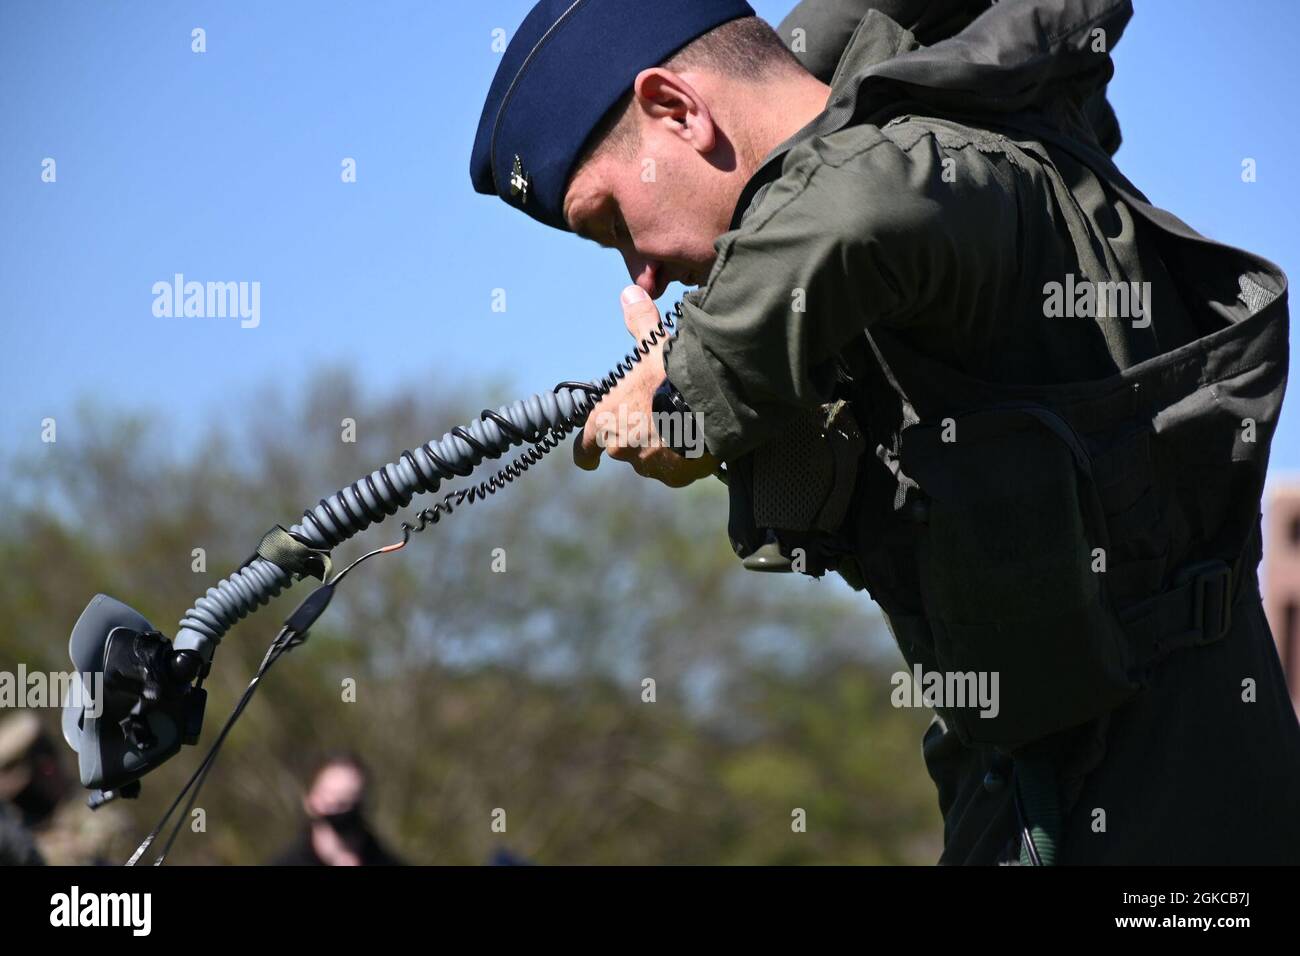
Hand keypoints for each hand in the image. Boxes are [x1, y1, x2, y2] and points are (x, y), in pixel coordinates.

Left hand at [574, 286, 719, 487]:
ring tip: (684, 425)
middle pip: (624, 449)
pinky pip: (678, 470)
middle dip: (639, 438)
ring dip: (663, 448)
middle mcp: (620, 447)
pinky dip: (685, 459)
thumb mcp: (653, 344)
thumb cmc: (671, 373)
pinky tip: (698, 441)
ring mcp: (648, 466)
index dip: (587, 451)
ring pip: (652, 460)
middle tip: (659, 419)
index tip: (588, 457)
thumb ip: (640, 322)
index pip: (584, 448)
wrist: (707, 402)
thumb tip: (629, 293)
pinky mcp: (675, 477)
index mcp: (605, 420)